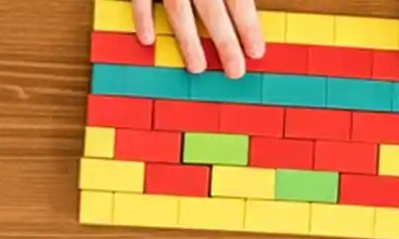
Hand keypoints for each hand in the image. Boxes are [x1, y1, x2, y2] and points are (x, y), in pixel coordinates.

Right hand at [132, 0, 264, 78]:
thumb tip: (243, 5)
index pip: (238, 0)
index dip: (248, 27)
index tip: (257, 53)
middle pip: (213, 10)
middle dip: (225, 43)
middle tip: (236, 72)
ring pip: (178, 9)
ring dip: (188, 40)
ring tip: (197, 68)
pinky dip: (142, 18)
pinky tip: (147, 40)